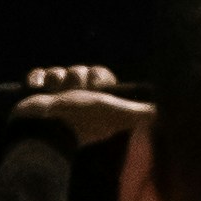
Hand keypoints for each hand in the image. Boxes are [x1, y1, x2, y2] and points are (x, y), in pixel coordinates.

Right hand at [13, 61, 152, 144]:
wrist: (45, 130)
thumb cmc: (81, 120)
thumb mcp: (117, 113)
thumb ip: (142, 114)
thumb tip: (164, 113)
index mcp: (99, 100)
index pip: (99, 75)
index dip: (95, 77)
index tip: (93, 86)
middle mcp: (79, 98)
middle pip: (78, 71)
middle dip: (74, 77)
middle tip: (72, 92)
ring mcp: (56, 96)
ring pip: (58, 71)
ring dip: (55, 78)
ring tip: (53, 90)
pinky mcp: (37, 95)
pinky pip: (38, 74)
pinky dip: (36, 78)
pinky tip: (36, 86)